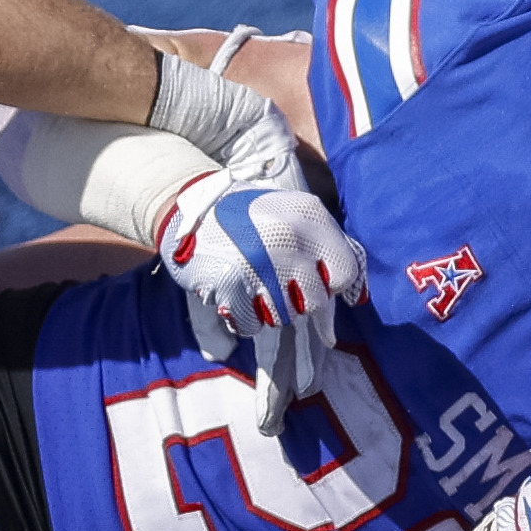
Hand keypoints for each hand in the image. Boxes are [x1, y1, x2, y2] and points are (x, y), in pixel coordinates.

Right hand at [153, 172, 365, 437]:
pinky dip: (239, 318)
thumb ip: (322, 256)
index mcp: (311, 216)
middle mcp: (290, 237)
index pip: (344, 272)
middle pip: (313, 302)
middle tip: (270, 282)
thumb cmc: (246, 217)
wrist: (186, 205)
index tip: (312, 284)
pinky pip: (250, 326)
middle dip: (293, 300)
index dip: (329, 285)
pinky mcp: (232, 284)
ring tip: (247, 283)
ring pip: (283, 317)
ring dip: (264, 309)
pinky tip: (229, 292)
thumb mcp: (290, 215)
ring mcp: (261, 262)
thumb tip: (341, 319)